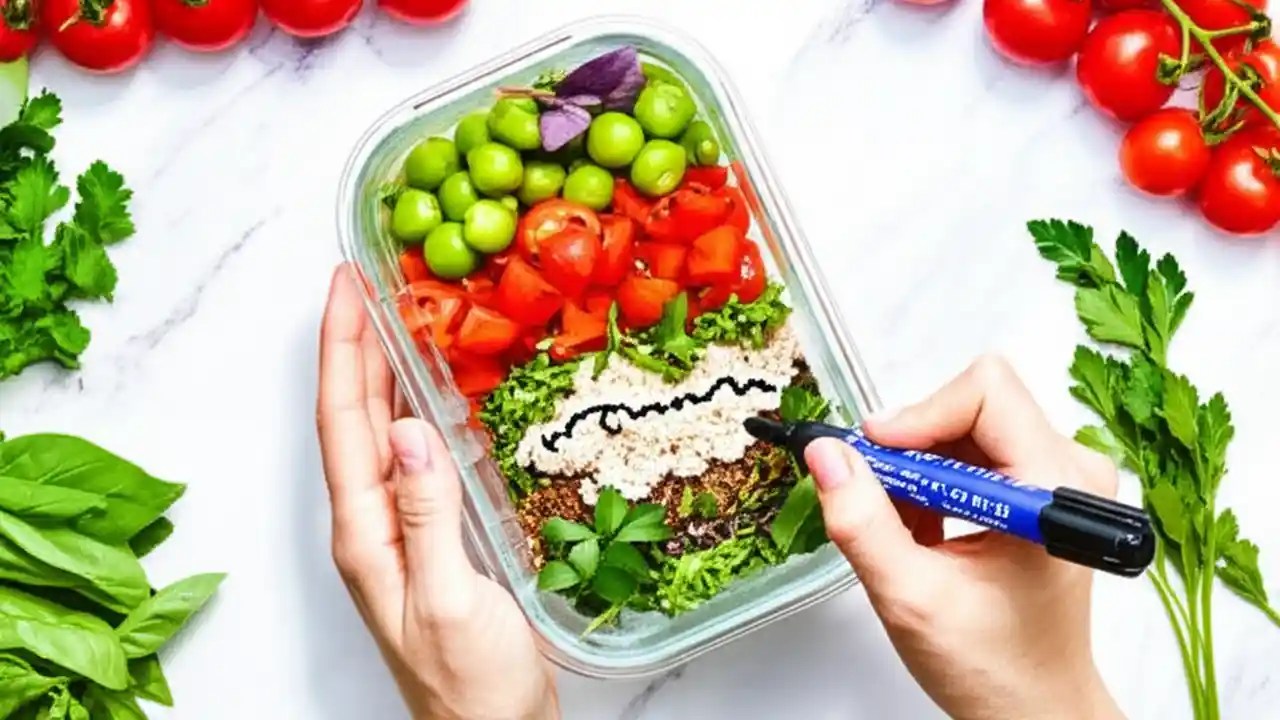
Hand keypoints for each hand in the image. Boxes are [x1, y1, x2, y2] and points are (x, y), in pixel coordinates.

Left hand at [316, 265, 558, 719]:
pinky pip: (415, 456)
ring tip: (398, 316)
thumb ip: (427, 517)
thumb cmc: (471, 687)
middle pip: (353, 417)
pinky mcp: (430, 539)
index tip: (345, 286)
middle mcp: (372, 525)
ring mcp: (399, 531)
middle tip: (371, 280)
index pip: (342, 422)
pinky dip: (418, 410)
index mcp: (366, 533)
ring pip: (382, 432)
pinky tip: (436, 394)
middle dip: (355, 344)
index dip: (342, 348)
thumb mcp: (449, 602)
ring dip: (382, 370)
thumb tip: (408, 432)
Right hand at [806, 356, 1124, 719]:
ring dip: (918, 464)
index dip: (918, 415)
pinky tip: (921, 527)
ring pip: (965, 421)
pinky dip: (930, 478)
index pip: (985, 393)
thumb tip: (825, 454)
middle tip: (872, 489)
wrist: (1033, 707)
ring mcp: (1055, 476)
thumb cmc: (995, 667)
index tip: (872, 453)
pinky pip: (971, 447)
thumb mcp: (911, 598)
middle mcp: (1067, 470)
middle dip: (912, 442)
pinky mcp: (1036, 486)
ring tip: (902, 524)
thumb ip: (863, 522)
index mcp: (1053, 489)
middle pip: (974, 402)